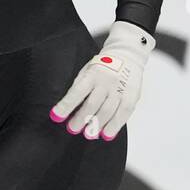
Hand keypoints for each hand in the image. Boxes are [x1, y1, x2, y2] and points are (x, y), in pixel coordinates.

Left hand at [50, 22, 155, 140]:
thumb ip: (79, 88)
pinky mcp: (132, 95)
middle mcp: (107, 81)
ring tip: (89, 134)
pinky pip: (123, 113)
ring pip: (108, 111)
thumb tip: (68, 109)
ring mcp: (120, 89)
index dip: (66, 105)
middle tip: (73, 129)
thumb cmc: (102, 66)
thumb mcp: (87, 71)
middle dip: (81, 119)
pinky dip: (115, 126)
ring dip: (97, 125)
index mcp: (92, 74)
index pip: (77, 92)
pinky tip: (107, 134)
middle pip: (92, 104)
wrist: (127, 55)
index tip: (56, 116)